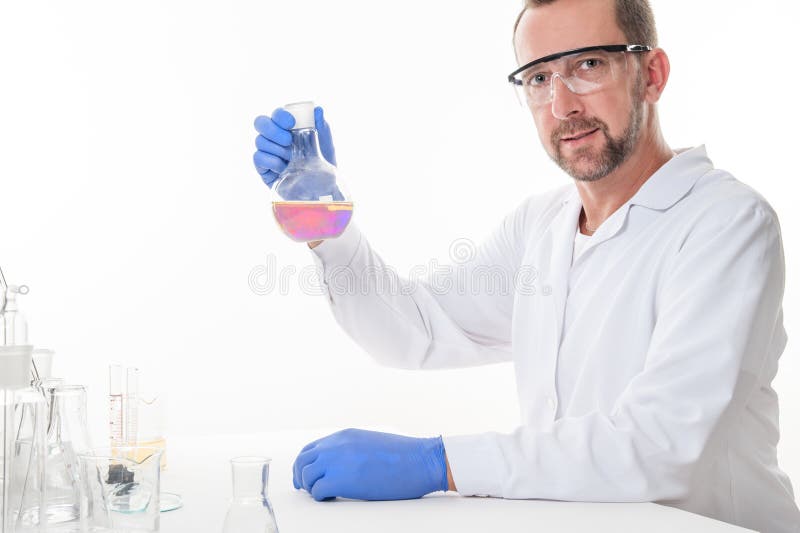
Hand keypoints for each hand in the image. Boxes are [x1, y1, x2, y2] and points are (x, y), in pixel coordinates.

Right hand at [253, 106, 336, 187]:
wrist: (321, 186)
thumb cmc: (322, 161)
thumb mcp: (325, 143)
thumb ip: (321, 126)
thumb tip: (318, 109)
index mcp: (287, 127)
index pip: (276, 114)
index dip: (280, 115)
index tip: (291, 123)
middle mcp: (274, 137)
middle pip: (260, 122)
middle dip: (273, 130)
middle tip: (288, 140)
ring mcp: (267, 152)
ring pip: (260, 141)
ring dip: (277, 149)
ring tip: (291, 158)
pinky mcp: (263, 168)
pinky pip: (258, 158)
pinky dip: (271, 161)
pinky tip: (282, 168)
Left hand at [292, 428, 448, 500]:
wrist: (420, 461)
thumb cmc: (404, 455)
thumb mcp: (371, 442)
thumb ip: (351, 449)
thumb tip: (341, 463)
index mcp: (344, 436)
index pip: (311, 448)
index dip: (304, 464)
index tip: (305, 476)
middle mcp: (336, 446)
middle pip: (302, 461)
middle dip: (301, 476)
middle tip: (306, 489)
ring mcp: (337, 462)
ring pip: (306, 476)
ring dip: (311, 488)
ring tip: (323, 494)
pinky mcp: (341, 480)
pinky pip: (317, 491)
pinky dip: (320, 497)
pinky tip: (332, 499)